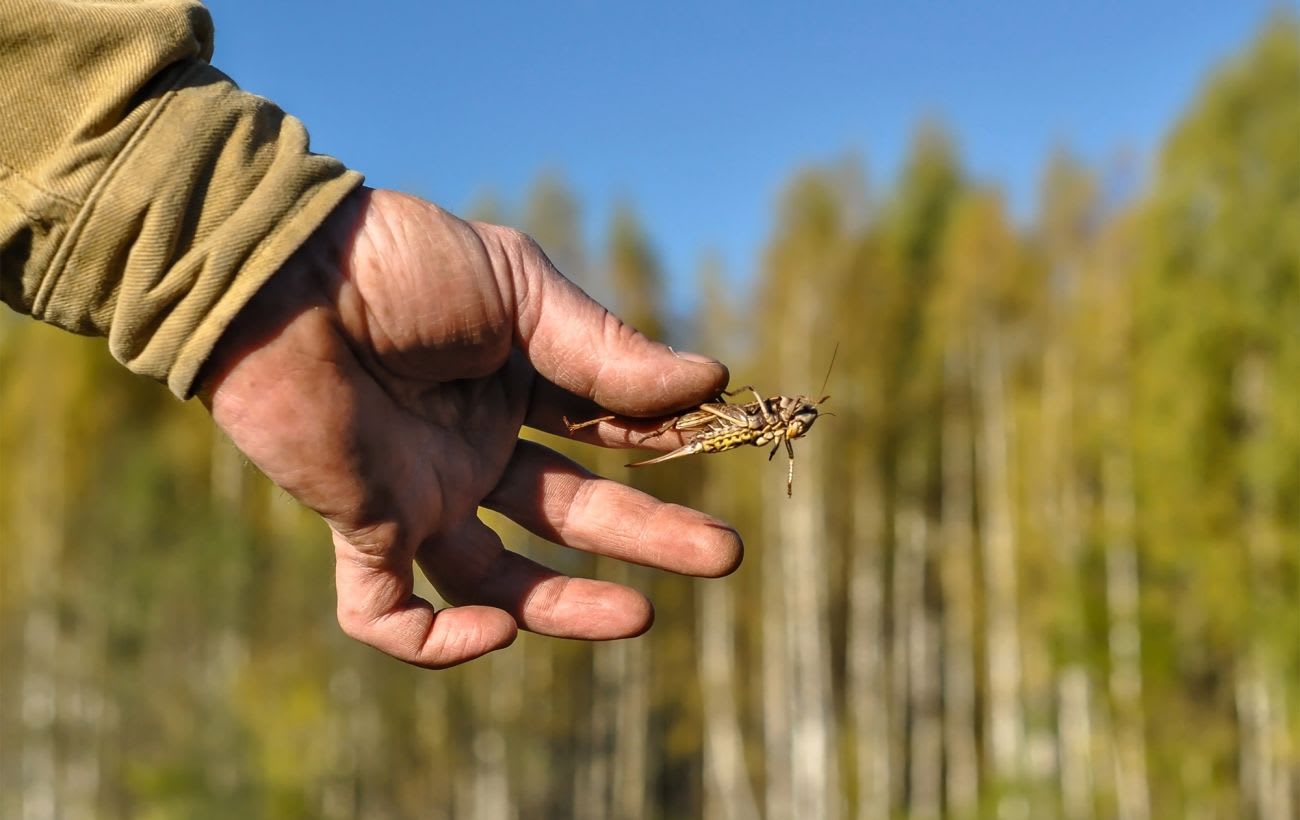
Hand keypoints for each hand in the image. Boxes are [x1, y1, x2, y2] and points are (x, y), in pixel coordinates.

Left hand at [199, 188, 741, 667]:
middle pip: (572, 511)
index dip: (662, 446)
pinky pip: (387, 612)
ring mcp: (418, 490)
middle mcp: (472, 445)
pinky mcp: (361, 523)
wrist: (282, 270)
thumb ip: (606, 350)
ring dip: (569, 606)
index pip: (604, 433)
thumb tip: (711, 382)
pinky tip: (495, 633)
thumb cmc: (400, 262)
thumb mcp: (522, 291)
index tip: (715, 445)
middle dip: (649, 535)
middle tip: (722, 556)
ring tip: (641, 618)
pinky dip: (437, 641)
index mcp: (513, 383)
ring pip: (496, 577)